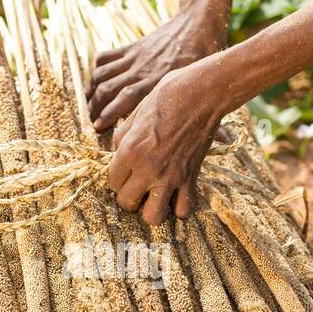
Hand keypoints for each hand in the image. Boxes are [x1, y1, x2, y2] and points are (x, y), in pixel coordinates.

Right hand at [87, 4, 225, 131]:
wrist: (198, 23)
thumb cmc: (204, 56)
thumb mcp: (207, 84)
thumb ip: (212, 113)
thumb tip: (225, 142)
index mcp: (157, 80)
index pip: (126, 98)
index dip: (110, 112)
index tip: (98, 127)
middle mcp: (142, 68)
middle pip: (109, 88)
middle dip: (96, 106)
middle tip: (92, 122)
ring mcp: (134, 57)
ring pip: (103, 74)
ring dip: (92, 91)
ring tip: (90, 107)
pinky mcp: (132, 47)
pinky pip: (106, 57)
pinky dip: (97, 71)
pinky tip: (95, 84)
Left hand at [107, 65, 223, 224]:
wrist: (201, 94)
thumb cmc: (166, 97)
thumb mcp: (135, 113)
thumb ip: (122, 137)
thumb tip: (117, 151)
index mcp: (129, 151)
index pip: (111, 182)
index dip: (117, 178)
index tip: (126, 172)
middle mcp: (147, 168)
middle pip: (126, 203)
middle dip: (129, 197)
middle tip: (137, 186)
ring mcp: (170, 177)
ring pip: (152, 218)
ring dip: (151, 210)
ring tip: (154, 197)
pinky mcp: (191, 179)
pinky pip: (183, 210)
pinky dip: (179, 208)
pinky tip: (176, 196)